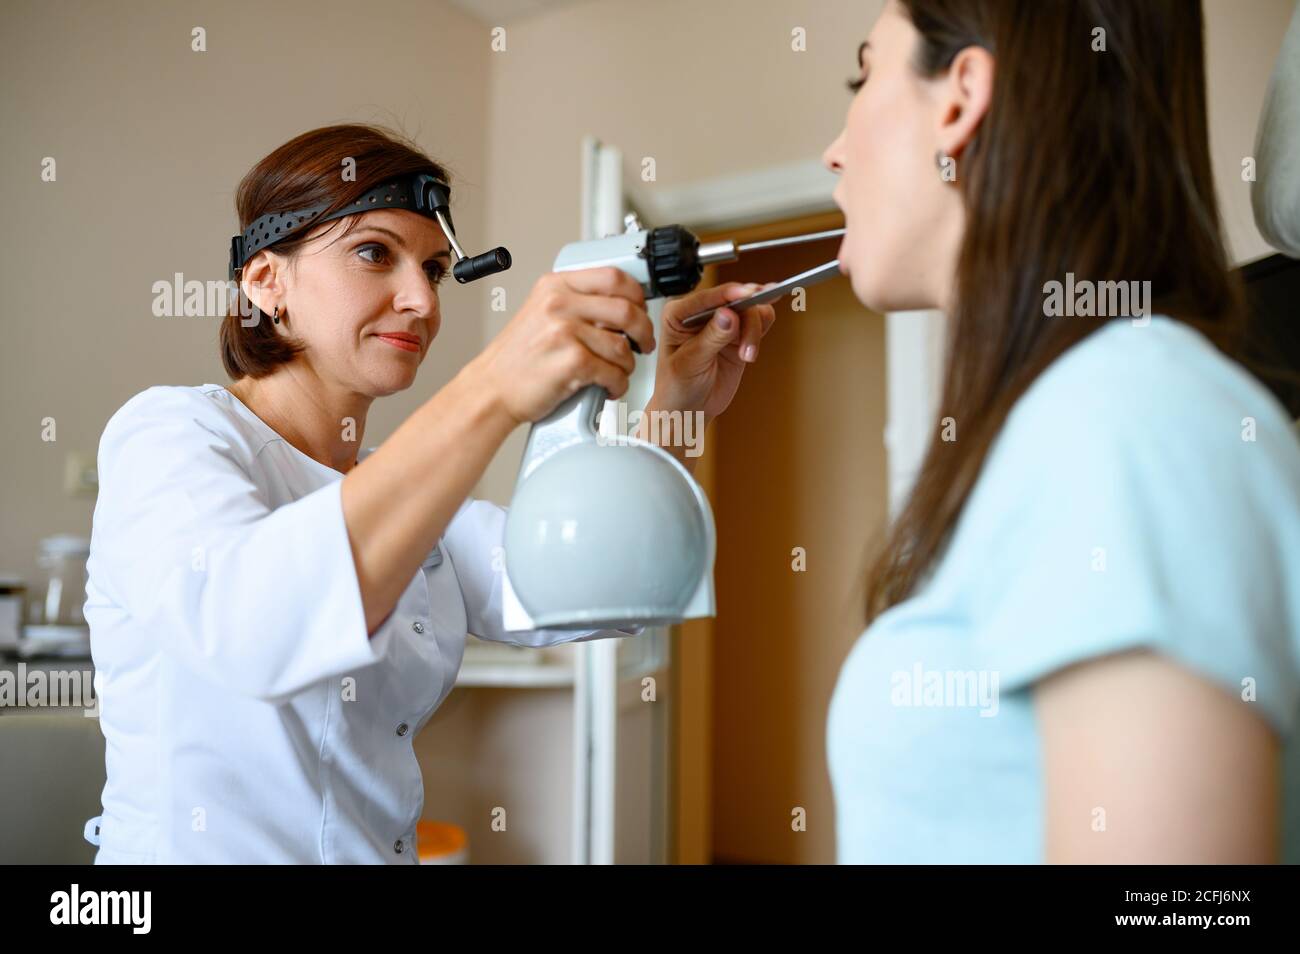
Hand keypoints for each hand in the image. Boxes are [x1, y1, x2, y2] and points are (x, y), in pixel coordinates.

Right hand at [471, 267, 655, 424]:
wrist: (491, 389)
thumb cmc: (517, 358)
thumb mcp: (540, 312)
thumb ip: (575, 302)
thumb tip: (620, 303)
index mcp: (555, 286)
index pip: (613, 277)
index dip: (637, 296)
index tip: (641, 311)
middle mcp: (559, 304)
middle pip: (626, 309)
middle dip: (643, 331)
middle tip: (643, 344)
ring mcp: (565, 333)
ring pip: (622, 346)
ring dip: (628, 365)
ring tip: (618, 372)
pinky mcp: (572, 363)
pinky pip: (613, 372)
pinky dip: (617, 384)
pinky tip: (608, 387)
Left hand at [650, 282, 777, 420]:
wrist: (688, 410)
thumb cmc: (676, 387)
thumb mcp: (690, 364)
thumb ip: (711, 338)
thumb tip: (729, 315)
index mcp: (678, 314)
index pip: (706, 298)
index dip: (729, 293)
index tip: (749, 293)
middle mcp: (701, 313)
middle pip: (734, 299)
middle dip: (747, 318)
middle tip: (749, 343)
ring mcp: (722, 323)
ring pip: (750, 310)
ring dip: (754, 331)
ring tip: (747, 356)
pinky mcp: (739, 335)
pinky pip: (759, 322)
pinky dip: (762, 331)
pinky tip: (752, 349)